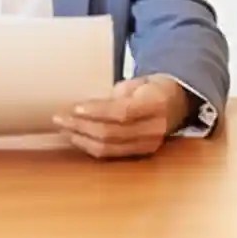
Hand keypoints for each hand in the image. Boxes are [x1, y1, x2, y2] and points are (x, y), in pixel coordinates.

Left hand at [53, 76, 186, 158]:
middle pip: (112, 133)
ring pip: (109, 148)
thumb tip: (87, 107)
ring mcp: (148, 145)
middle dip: (81, 126)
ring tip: (63, 129)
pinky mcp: (141, 154)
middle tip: (60, 118)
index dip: (96, 111)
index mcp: (155, 104)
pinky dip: (89, 147)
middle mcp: (154, 128)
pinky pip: (110, 154)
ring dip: (81, 139)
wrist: (176, 104)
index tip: (75, 108)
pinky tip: (76, 138)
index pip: (122, 112)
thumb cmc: (152, 88)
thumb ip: (115, 94)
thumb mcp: (137, 82)